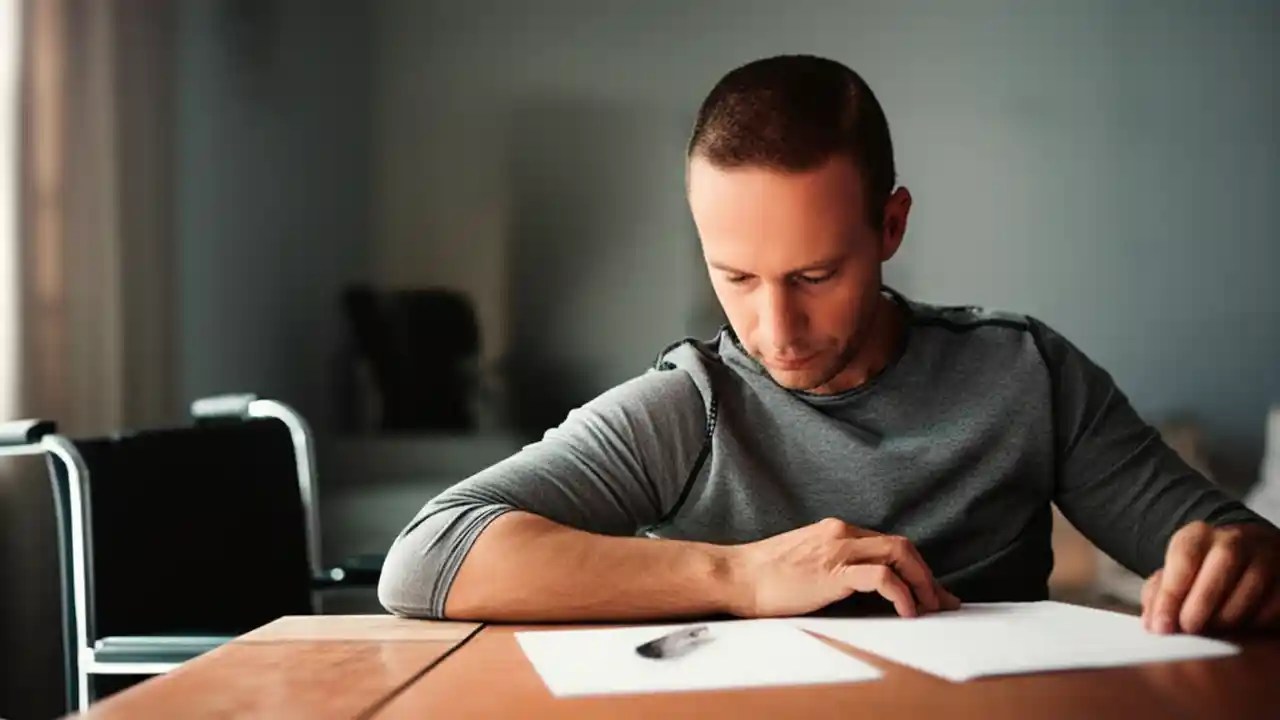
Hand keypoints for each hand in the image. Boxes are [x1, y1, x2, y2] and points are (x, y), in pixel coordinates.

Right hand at [724, 517, 960, 617]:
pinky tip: (905, 610)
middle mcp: (841, 533)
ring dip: (921, 582)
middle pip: (902, 546)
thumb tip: (860, 588)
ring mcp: (838, 549)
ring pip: (899, 554)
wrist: (735, 576)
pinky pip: (881, 577)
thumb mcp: (806, 563)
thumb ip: (833, 567)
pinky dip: (901, 592)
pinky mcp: (833, 571)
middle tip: (940, 602)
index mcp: (835, 531)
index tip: (929, 591)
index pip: (888, 544)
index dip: (915, 568)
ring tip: (928, 607)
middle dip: (927, 575)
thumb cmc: (763, 576)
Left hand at [1141, 521, 1279, 634]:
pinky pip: (1274, 604)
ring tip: (1213, 629)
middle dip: (1202, 602)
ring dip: (1230, 616)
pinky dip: (1256, 622)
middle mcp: (1236, 539)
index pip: (1184, 556)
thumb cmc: (1202, 574)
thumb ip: (1159, 596)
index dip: (1172, 594)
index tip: (1162, 626)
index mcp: (1199, 535)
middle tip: (1188, 629)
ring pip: (1253, 583)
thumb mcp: (1174, 577)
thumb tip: (1155, 624)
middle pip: (1224, 561)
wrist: (1247, 559)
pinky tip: (1240, 627)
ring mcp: (1267, 556)